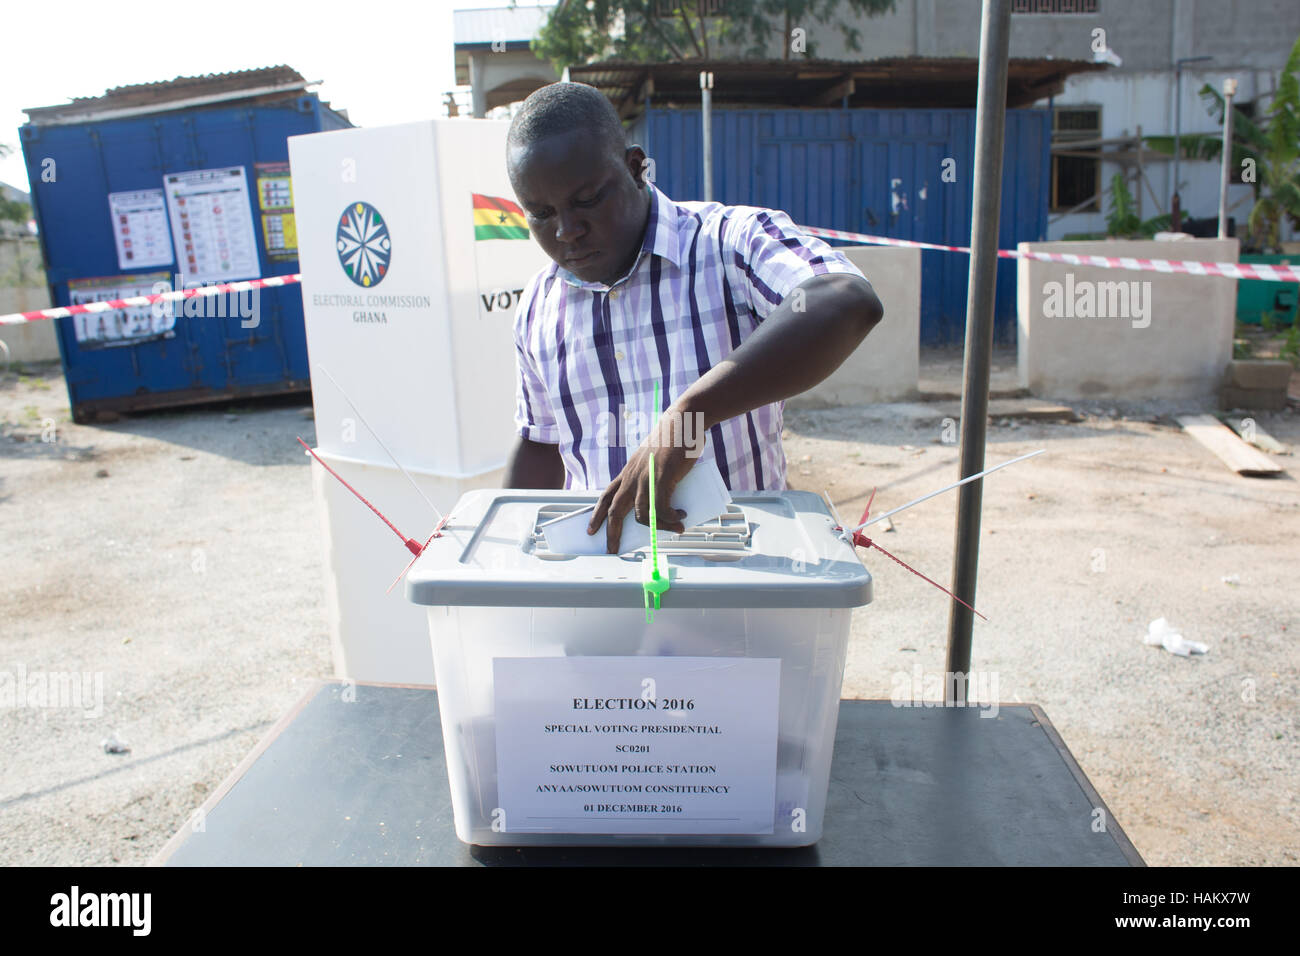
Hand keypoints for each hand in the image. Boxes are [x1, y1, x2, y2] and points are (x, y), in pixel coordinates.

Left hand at [587, 403, 704, 553]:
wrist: (683, 421)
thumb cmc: (673, 440)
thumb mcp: (655, 460)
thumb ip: (654, 477)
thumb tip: (663, 499)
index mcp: (628, 471)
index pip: (606, 495)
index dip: (596, 514)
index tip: (590, 530)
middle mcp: (632, 476)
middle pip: (615, 510)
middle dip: (611, 533)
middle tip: (612, 549)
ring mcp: (645, 478)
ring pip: (641, 514)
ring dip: (657, 528)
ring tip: (675, 528)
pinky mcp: (661, 479)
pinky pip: (661, 509)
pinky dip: (671, 518)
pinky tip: (681, 517)